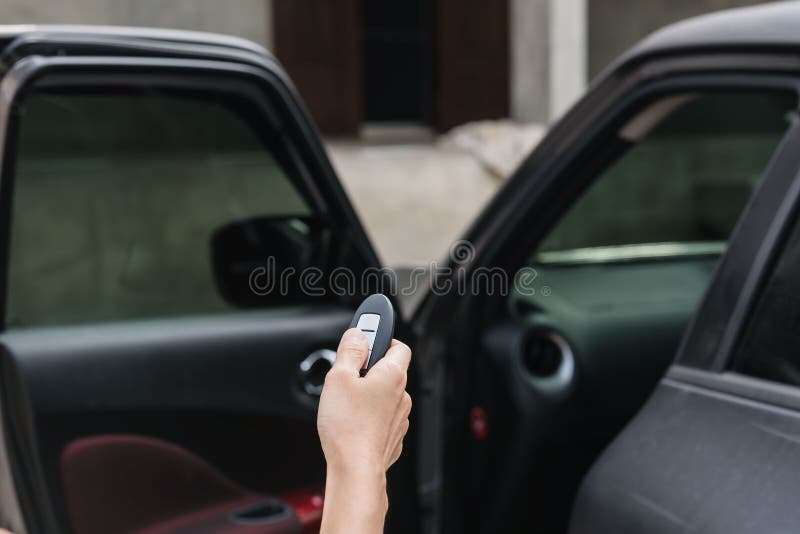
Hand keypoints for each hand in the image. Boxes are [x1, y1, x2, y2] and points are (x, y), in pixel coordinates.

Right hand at [318, 329, 411, 473]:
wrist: (355, 469)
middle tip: (347, 373)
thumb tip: (357, 335)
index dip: (381, 338)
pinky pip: (383, 417)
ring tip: (347, 402)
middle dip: (370, 369)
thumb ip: (350, 351)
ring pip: (386, 395)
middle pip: (390, 370)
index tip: (364, 338)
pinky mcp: (393, 436)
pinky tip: (353, 422)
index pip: (398, 345)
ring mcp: (399, 418)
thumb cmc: (347, 426)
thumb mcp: (339, 377)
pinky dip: (371, 415)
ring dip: (370, 393)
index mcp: (392, 375)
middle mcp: (401, 395)